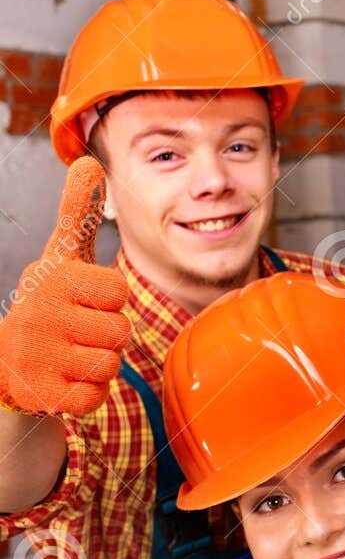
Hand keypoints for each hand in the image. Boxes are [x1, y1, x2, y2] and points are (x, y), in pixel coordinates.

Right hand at [0, 157, 129, 415]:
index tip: (81, 300)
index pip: (119, 292)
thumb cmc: (48, 305)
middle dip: (106, 335)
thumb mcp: (59, 257)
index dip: (109, 301)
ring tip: (68, 353)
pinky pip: (95, 396)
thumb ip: (75, 214)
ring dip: (98, 364)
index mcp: (53, 277)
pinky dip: (87, 393)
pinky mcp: (42, 392)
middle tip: (75, 331)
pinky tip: (62, 378)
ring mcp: (38, 354)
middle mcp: (41, 312)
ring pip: (110, 365)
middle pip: (120, 331)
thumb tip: (87, 162)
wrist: (6, 362)